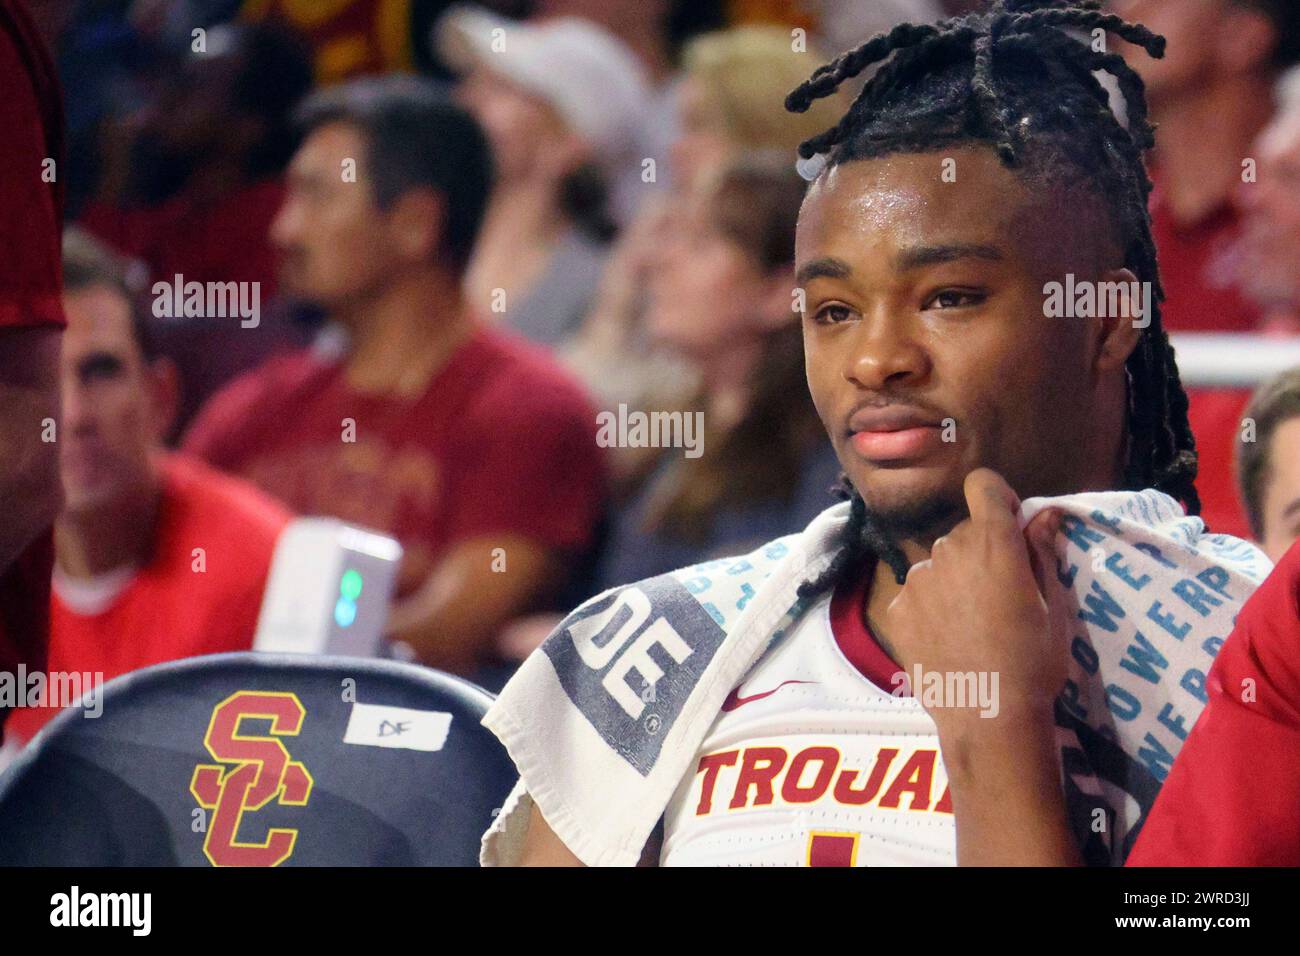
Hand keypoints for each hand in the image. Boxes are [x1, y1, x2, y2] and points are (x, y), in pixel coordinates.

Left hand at [883, 468, 1078, 864]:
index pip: (983, 485)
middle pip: (964, 533)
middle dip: (981, 551)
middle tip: (999, 596)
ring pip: (939, 563)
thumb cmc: (1033, 662)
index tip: (1008, 523)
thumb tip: (1044, 512)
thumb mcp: (1052, 608)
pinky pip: (916, 592)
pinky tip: (947, 639)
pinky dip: (930, 606)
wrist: (987, 717)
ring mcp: (917, 580)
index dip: (996, 497)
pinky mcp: (896, 607)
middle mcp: (948, 551)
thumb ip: (1042, 553)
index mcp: (993, 544)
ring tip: (971, 625)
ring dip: (953, 579)